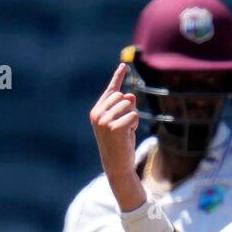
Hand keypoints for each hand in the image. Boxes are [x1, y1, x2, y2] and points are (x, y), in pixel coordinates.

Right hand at [89, 64, 140, 198]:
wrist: (117, 166)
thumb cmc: (120, 145)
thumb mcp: (123, 122)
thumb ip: (125, 107)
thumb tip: (130, 95)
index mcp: (97, 111)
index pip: (111, 91)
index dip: (118, 77)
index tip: (124, 65)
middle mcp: (97, 114)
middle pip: (123, 97)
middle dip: (129, 110)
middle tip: (125, 127)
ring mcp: (104, 120)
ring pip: (129, 106)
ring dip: (133, 118)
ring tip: (125, 132)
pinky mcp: (113, 127)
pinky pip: (133, 116)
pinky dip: (134, 125)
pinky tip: (128, 136)